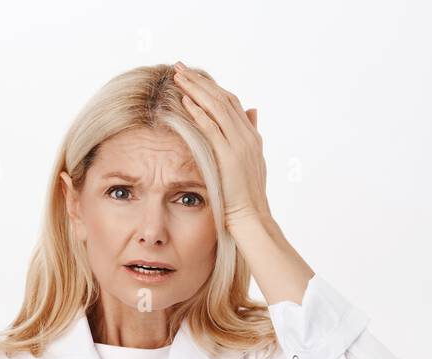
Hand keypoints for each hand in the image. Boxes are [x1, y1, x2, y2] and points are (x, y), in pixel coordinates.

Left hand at [172, 62, 270, 232]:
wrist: (252, 218)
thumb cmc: (246, 198)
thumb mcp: (250, 163)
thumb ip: (249, 136)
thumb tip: (253, 110)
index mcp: (252, 136)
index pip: (231, 102)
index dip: (211, 87)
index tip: (192, 76)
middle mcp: (247, 136)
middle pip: (222, 98)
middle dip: (200, 81)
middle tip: (180, 67)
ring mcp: (239, 145)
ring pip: (217, 107)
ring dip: (196, 89)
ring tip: (178, 76)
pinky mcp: (229, 155)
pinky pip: (212, 127)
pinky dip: (198, 112)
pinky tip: (184, 101)